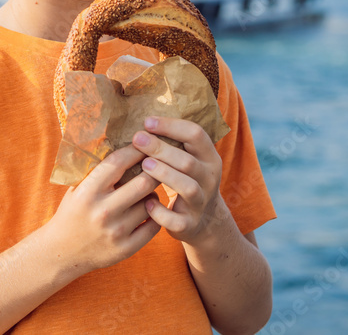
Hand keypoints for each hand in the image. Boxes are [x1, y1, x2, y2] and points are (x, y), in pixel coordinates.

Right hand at [44, 146, 161, 274]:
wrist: (61, 253)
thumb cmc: (72, 213)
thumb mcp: (78, 188)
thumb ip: (98, 170)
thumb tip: (124, 144)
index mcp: (88, 191)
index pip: (119, 163)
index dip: (135, 150)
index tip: (144, 142)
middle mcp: (103, 211)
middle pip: (143, 182)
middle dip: (154, 171)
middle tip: (158, 165)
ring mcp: (116, 231)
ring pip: (151, 203)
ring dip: (154, 193)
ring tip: (149, 190)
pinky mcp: (126, 248)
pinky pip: (154, 226)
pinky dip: (156, 215)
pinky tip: (150, 210)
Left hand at [131, 116, 222, 244]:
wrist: (204, 221)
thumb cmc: (186, 180)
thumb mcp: (189, 159)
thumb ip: (173, 143)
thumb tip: (142, 122)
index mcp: (209, 157)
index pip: (196, 134)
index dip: (172, 126)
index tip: (147, 122)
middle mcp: (209, 178)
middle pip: (188, 161)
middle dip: (162, 149)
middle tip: (138, 139)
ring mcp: (201, 202)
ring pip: (187, 187)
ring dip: (165, 174)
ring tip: (143, 165)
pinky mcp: (189, 224)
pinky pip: (176, 219)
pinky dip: (161, 212)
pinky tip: (147, 203)